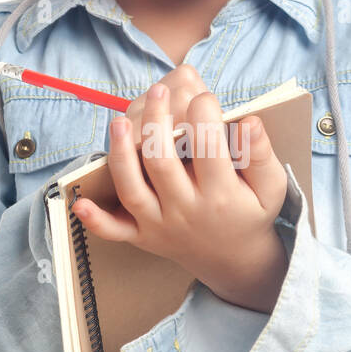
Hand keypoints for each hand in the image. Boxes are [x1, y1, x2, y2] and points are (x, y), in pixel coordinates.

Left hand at [71, 81, 290, 311]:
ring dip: (121, 155)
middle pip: (161, 162)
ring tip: (119, 121)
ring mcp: (160, 225)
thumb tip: (249, 121)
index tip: (204, 96)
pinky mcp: (143, 237)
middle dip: (157, 122)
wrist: (234, 261)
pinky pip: (115, 231)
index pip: (208, 148)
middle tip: (160, 90)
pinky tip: (79, 202)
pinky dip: (95, 220)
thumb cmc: (251, 213)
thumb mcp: (271, 188)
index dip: (204, 114)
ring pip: (132, 190)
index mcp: (221, 195)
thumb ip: (261, 155)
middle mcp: (186, 211)